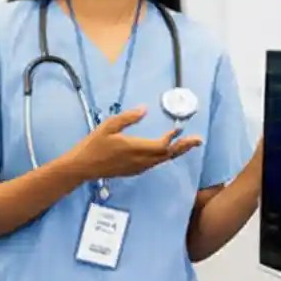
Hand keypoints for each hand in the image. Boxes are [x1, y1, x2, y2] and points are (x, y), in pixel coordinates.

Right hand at [63, 106, 202, 181]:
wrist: (83, 167)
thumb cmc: (94, 145)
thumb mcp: (108, 126)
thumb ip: (128, 118)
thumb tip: (144, 109)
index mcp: (135, 148)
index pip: (162, 144)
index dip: (173, 137)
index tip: (180, 128)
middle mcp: (140, 160)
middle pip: (168, 155)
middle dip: (184, 147)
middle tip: (198, 140)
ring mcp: (137, 167)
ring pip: (162, 160)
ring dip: (175, 152)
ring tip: (186, 145)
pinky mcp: (134, 171)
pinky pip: (154, 164)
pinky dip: (164, 156)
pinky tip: (165, 152)